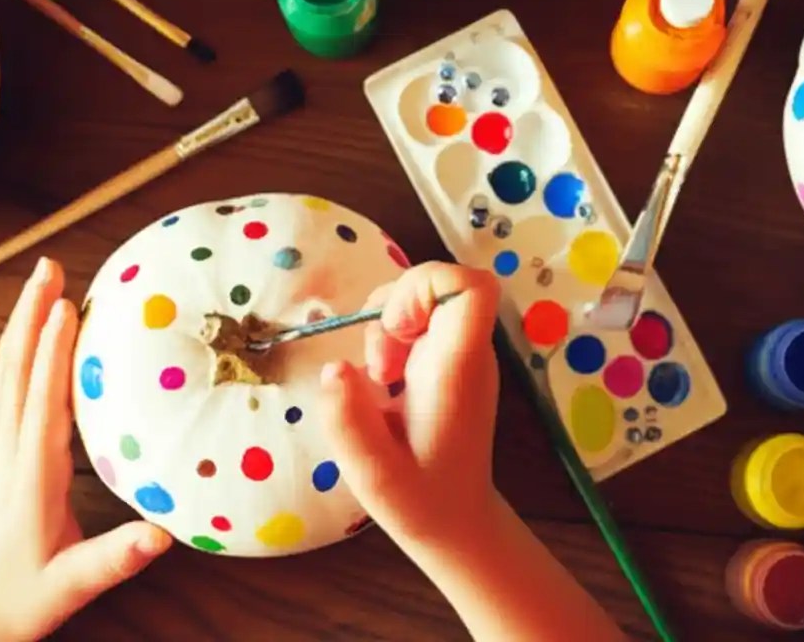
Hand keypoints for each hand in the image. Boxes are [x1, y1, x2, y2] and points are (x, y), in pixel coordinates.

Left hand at [0, 258, 171, 641]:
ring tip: (41, 282)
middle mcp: (6, 453)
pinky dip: (18, 351)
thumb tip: (163, 533)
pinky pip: (4, 388)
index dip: (52, 353)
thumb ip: (114, 558)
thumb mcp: (70, 584)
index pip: (40, 402)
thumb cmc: (16, 599)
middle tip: (48, 267)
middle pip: (14, 369)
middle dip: (30, 313)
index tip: (67, 307)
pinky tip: (30, 334)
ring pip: (4, 372)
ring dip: (21, 323)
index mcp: (28, 477)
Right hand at [321, 263, 627, 641]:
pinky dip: (390, 339)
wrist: (455, 522)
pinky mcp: (446, 360)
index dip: (422, 288)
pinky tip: (385, 382)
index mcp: (458, 369)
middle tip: (378, 367)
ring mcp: (459, 353)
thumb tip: (334, 369)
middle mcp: (466, 351)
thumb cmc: (421, 502)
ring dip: (385, 326)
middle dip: (391, 309)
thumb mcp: (375, 476)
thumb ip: (349, 424)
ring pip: (422, 298)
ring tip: (380, 378)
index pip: (469, 287)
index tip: (392, 331)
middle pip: (437, 282)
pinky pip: (418, 320)